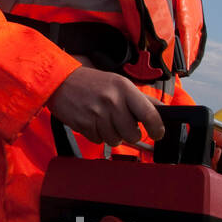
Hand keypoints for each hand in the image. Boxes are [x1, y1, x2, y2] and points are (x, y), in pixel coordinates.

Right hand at [46, 65, 165, 146]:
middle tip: (122, 125)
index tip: (157, 133)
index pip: (149, 114)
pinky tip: (93, 122)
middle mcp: (112, 100)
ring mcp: (97, 113)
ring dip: (112, 135)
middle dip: (129, 133)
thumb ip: (140, 98)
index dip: (157, 128)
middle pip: (132, 134)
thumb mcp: (118, 83)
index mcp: (124, 88)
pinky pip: (99, 140)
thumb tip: (161, 110)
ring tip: (104, 120)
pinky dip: (98, 135)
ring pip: (115, 140)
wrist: (60, 81)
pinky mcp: (84, 124)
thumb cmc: (91, 82)